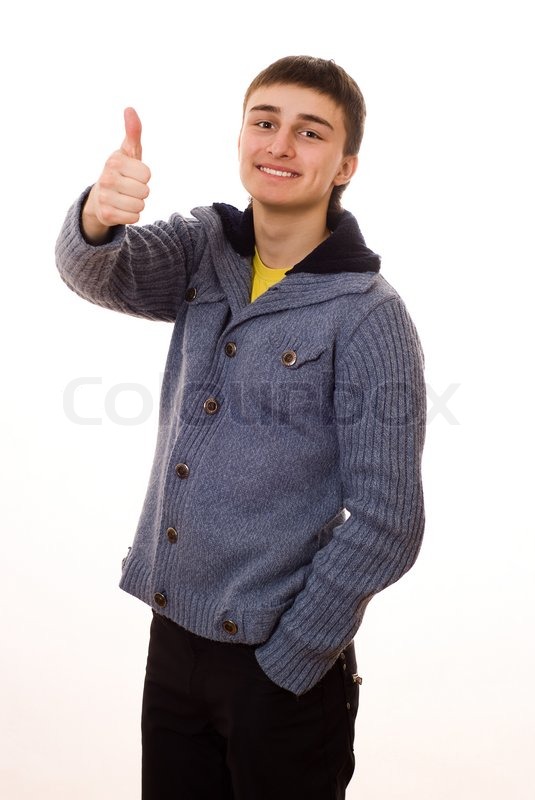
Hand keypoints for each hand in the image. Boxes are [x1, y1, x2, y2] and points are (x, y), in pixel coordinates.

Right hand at [82, 108, 150, 242]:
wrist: (100, 197)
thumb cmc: (121, 171)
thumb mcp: (128, 152)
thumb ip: (133, 132)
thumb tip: (130, 109)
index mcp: (114, 161)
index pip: (147, 174)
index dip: (143, 176)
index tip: (132, 174)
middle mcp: (106, 178)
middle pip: (145, 191)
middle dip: (141, 191)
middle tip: (128, 188)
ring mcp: (105, 197)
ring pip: (140, 205)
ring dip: (137, 204)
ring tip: (125, 198)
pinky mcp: (106, 215)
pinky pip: (134, 218)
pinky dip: (131, 215)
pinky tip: (121, 209)